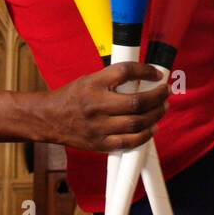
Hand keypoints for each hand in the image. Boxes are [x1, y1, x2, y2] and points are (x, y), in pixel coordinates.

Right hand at [45, 61, 169, 151]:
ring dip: (155, 115)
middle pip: (136, 101)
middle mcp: (96, 104)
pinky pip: (128, 142)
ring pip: (136, 123)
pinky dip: (144, 135)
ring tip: (161, 108)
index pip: (125, 71)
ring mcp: (98, 126)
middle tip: (165, 92)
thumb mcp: (89, 79)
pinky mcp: (99, 143)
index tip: (157, 74)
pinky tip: (152, 128)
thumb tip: (142, 78)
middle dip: (157, 97)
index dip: (145, 70)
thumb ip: (113, 79)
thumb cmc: (71, 97)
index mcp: (93, 83)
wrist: (48, 118)